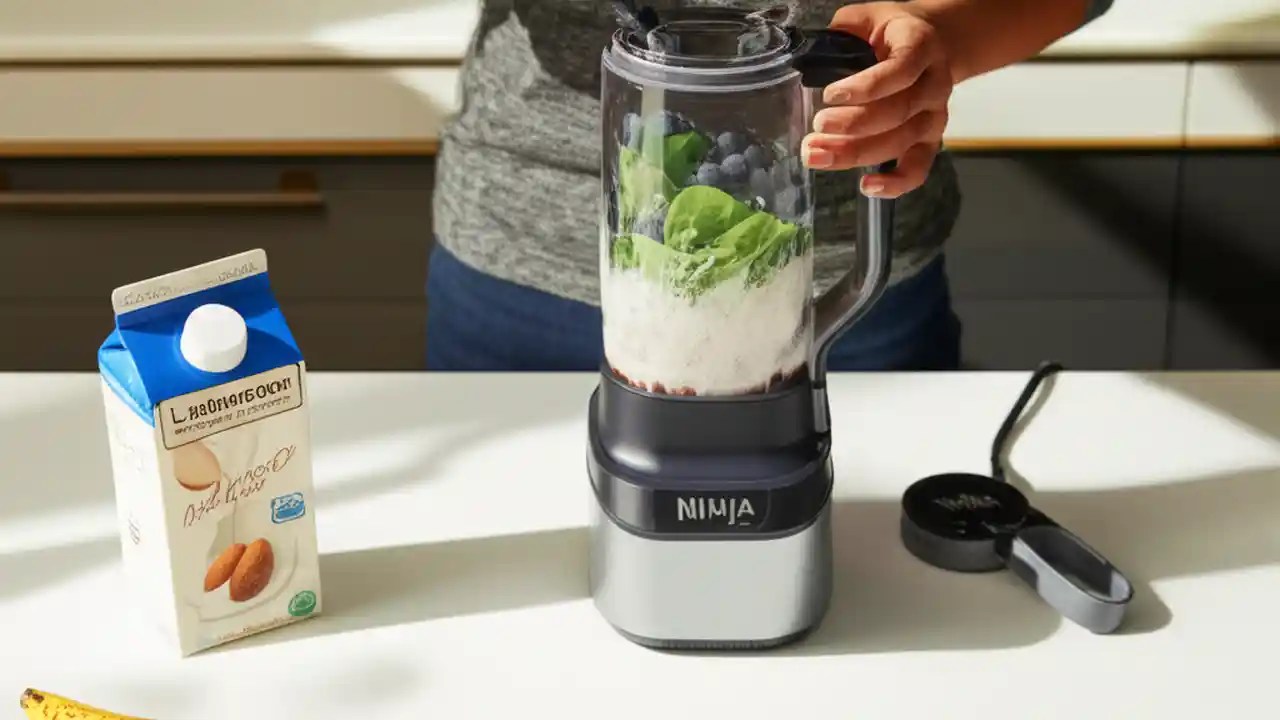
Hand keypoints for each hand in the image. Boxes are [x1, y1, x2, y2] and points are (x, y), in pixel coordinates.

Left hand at [802, 2, 953, 198]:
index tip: (830, 95)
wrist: (932, 44)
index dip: (866, 87)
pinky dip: (896, 183)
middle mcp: (934, 83)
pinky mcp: (930, 141)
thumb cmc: (890, 33)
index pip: (900, 70)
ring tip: (817, 155)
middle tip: (816, 129)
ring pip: (901, 142)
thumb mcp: (867, 17)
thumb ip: (844, 30)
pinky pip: (919, 168)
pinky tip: (867, 186)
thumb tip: (813, 55)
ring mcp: (934, 116)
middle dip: (853, 125)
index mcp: (920, 46)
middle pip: (898, 112)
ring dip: (857, 153)